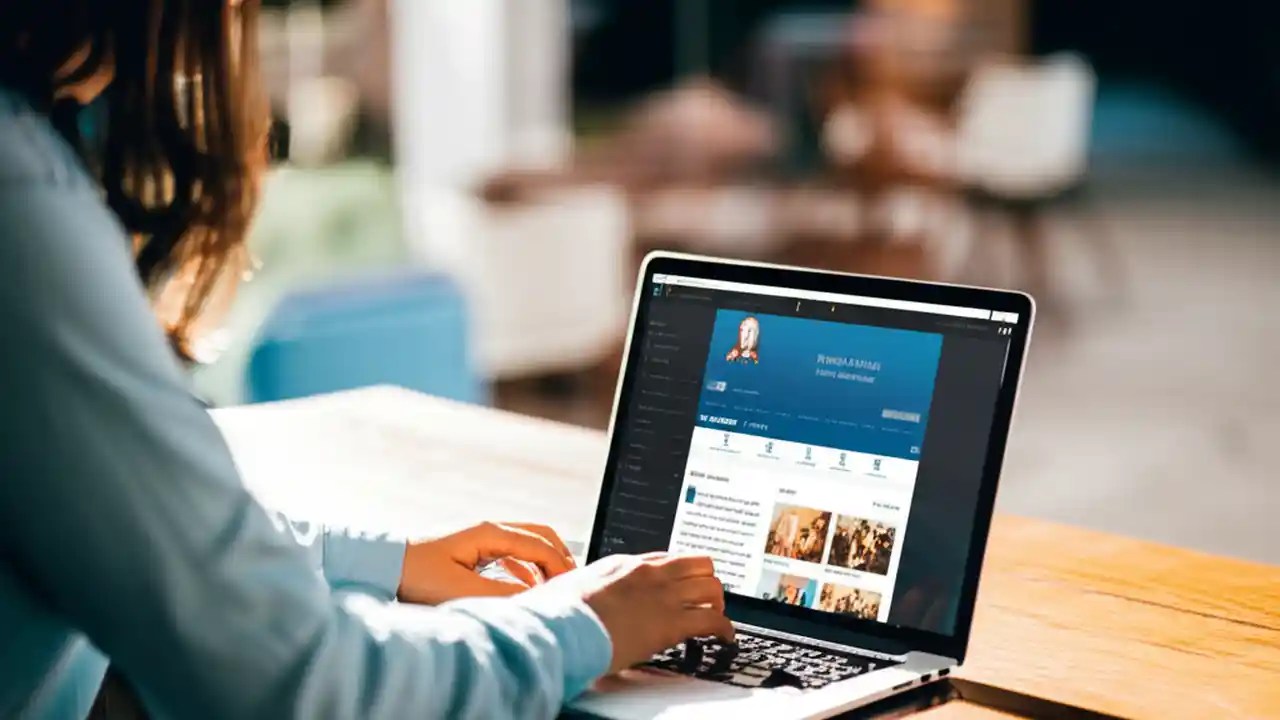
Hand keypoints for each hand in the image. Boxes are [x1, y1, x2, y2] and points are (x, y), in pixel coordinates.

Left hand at [398, 521, 574, 604]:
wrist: (383, 565)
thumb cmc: (416, 574)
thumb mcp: (460, 589)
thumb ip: (501, 593)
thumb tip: (533, 597)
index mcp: (489, 533)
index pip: (539, 545)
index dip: (560, 566)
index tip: (573, 588)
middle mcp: (489, 530)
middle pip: (540, 534)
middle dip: (560, 556)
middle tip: (573, 582)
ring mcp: (481, 538)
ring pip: (527, 544)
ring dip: (544, 563)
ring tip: (555, 588)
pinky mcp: (473, 550)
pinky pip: (511, 554)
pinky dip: (526, 568)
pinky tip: (526, 587)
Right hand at [540, 553, 733, 673]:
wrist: (561, 627)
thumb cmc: (557, 614)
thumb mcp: (567, 589)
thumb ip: (580, 591)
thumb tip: (566, 598)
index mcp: (622, 564)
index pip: (664, 559)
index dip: (676, 575)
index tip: (678, 587)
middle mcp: (648, 573)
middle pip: (696, 563)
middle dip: (704, 582)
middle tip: (703, 600)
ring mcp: (662, 594)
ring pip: (711, 585)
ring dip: (716, 603)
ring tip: (714, 618)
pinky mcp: (672, 622)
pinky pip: (713, 619)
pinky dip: (724, 629)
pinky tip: (724, 638)